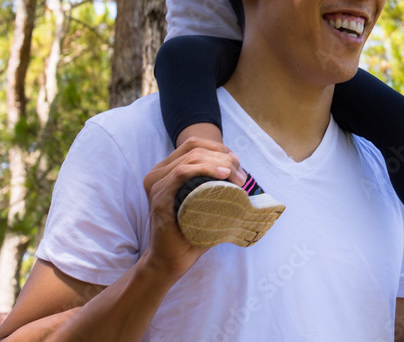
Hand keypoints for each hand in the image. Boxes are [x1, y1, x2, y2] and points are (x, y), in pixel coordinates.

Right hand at [139, 137, 241, 278]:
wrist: (170, 260)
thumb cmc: (190, 232)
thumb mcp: (203, 203)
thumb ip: (215, 188)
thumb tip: (245, 180)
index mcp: (166, 171)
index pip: (194, 144)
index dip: (219, 147)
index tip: (238, 163)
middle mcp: (158, 174)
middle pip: (195, 148)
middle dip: (224, 156)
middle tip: (242, 176)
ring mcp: (158, 185)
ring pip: (192, 157)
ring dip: (220, 162)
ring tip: (237, 178)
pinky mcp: (160, 198)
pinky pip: (181, 173)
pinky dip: (205, 168)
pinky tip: (223, 174)